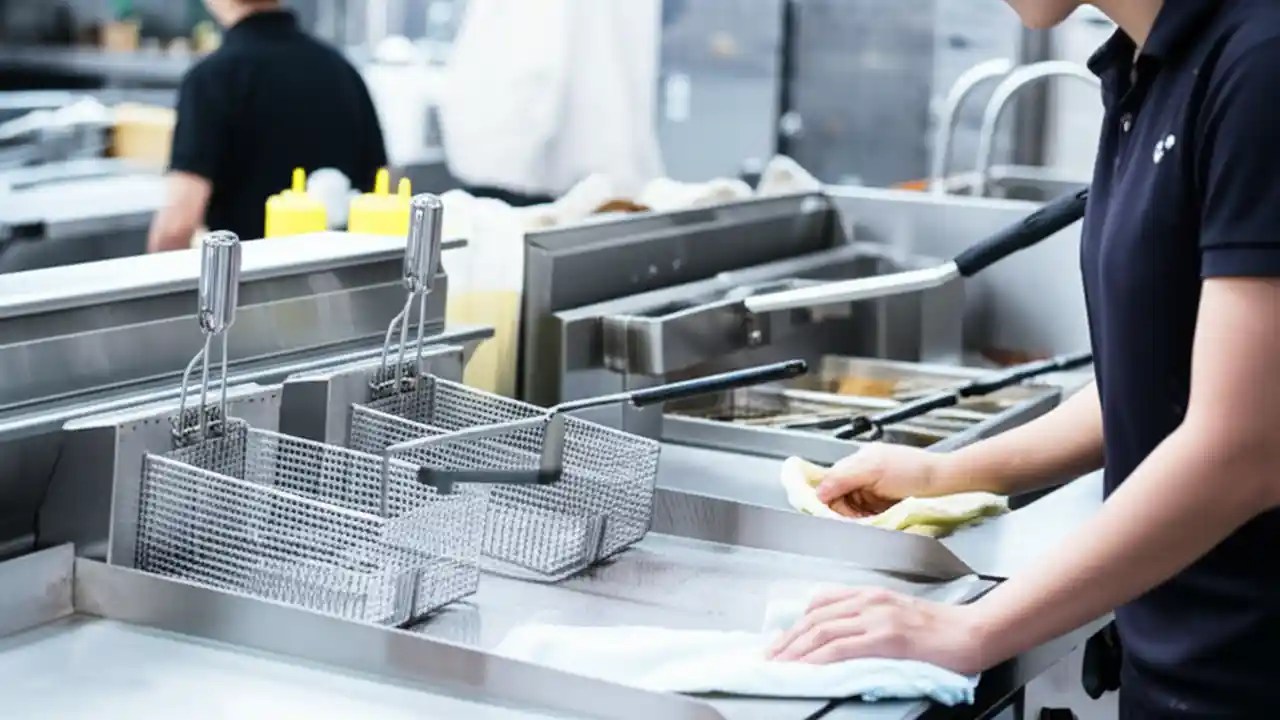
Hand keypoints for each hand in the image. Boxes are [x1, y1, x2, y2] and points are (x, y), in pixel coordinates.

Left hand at [766, 587, 991, 675]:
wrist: (974, 632)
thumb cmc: (941, 630)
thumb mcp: (897, 615)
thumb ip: (868, 620)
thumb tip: (839, 638)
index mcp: (870, 594)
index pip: (820, 604)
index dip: (796, 624)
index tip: (780, 641)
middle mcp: (869, 600)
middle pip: (814, 618)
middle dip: (787, 640)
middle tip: (769, 658)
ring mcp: (877, 617)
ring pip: (822, 631)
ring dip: (795, 650)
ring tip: (779, 666)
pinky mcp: (886, 637)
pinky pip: (841, 646)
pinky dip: (818, 658)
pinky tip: (806, 668)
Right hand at [817, 443, 947, 517]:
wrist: (943, 480)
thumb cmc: (913, 472)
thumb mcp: (873, 471)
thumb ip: (842, 478)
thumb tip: (818, 492)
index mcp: (859, 459)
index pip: (830, 479)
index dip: (829, 497)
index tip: (832, 512)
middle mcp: (864, 471)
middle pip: (839, 494)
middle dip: (845, 509)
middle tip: (857, 517)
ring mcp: (875, 485)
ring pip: (852, 505)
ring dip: (857, 515)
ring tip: (870, 517)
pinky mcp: (885, 499)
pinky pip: (866, 511)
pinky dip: (868, 516)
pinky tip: (877, 517)